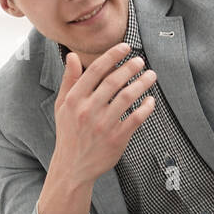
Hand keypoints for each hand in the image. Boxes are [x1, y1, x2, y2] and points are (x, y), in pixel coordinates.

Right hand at [50, 42, 156, 188]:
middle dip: (130, 67)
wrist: (73, 166)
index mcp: (73, 100)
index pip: (94, 71)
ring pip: (128, 97)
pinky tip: (151, 100)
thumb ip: (69, 80)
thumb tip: (71, 55)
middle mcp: (87, 110)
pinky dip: (146, 107)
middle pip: (113, 82)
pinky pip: (137, 117)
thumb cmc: (69, 132)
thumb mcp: (62, 106)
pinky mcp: (117, 138)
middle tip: (141, 61)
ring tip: (151, 75)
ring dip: (142, 83)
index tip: (125, 47)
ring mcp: (103, 124)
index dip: (111, 56)